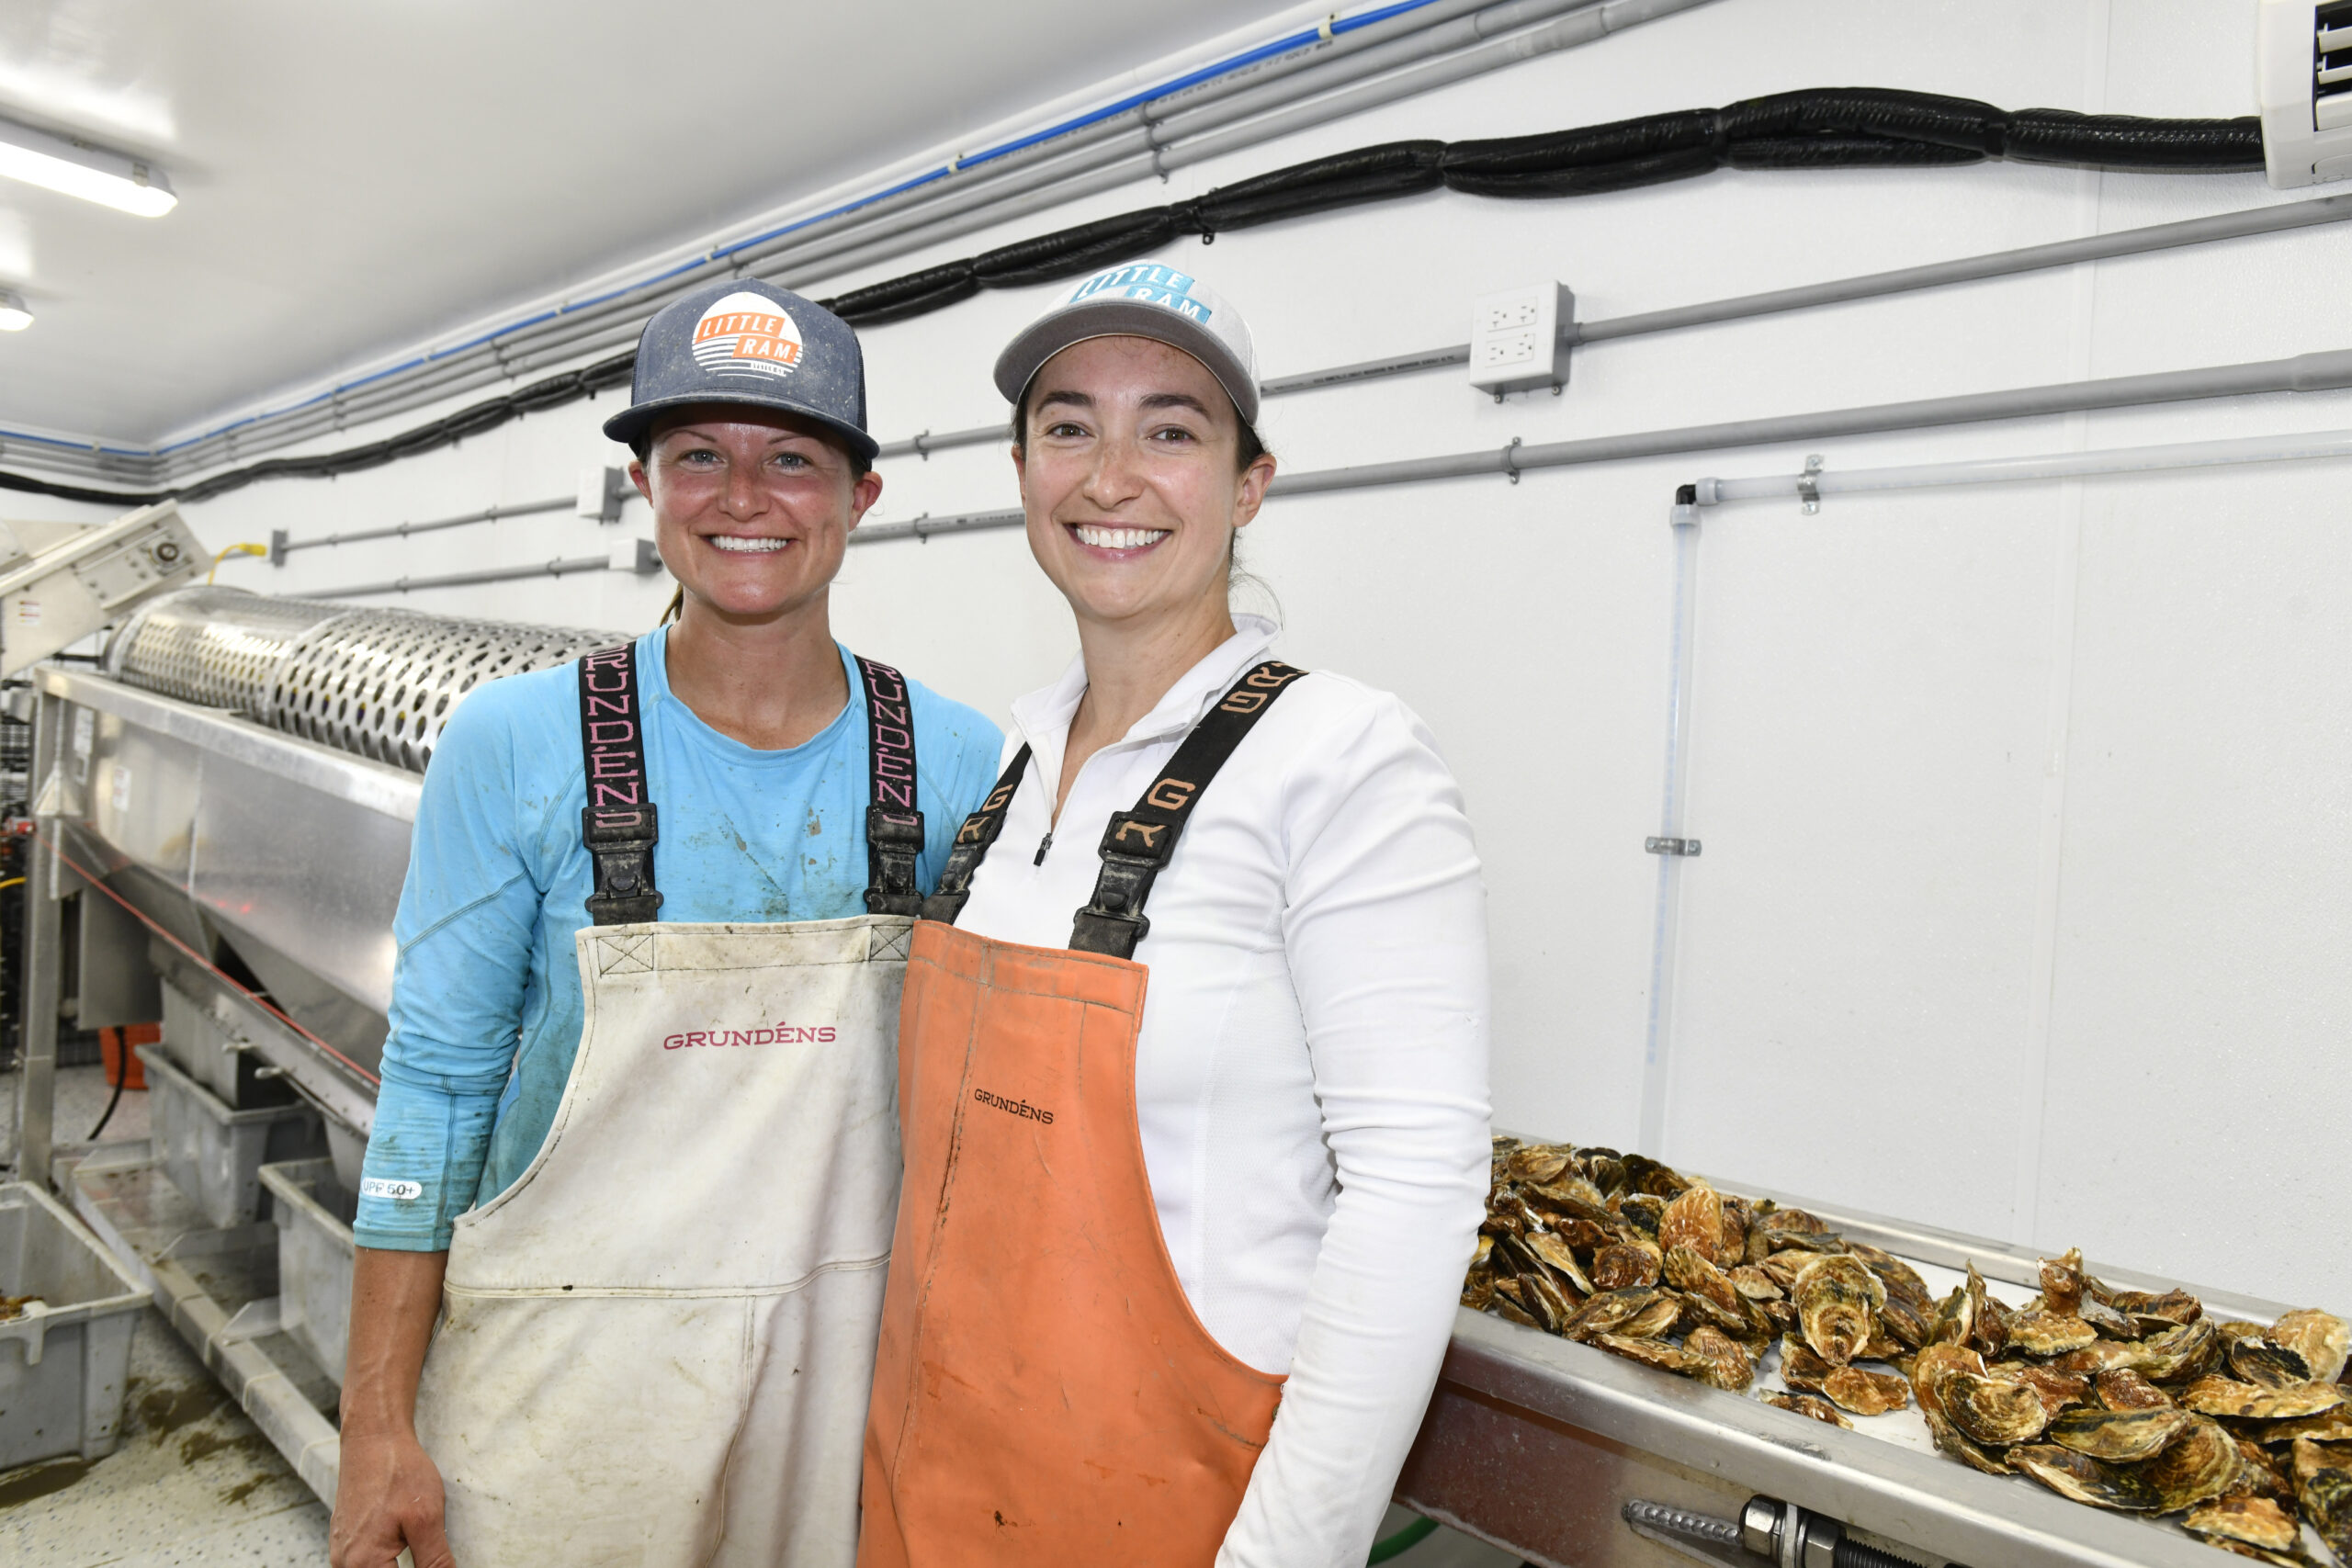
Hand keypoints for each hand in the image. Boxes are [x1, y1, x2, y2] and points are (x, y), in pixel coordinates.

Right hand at [330, 1425, 453, 1567]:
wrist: (374, 1438)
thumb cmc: (397, 1472)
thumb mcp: (427, 1520)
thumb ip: (435, 1560)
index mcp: (363, 1564)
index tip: (437, 1563)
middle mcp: (345, 1563)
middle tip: (427, 1550)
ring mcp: (342, 1551)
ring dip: (396, 1567)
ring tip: (415, 1545)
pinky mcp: (345, 1540)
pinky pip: (364, 1563)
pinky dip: (385, 1562)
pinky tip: (402, 1546)